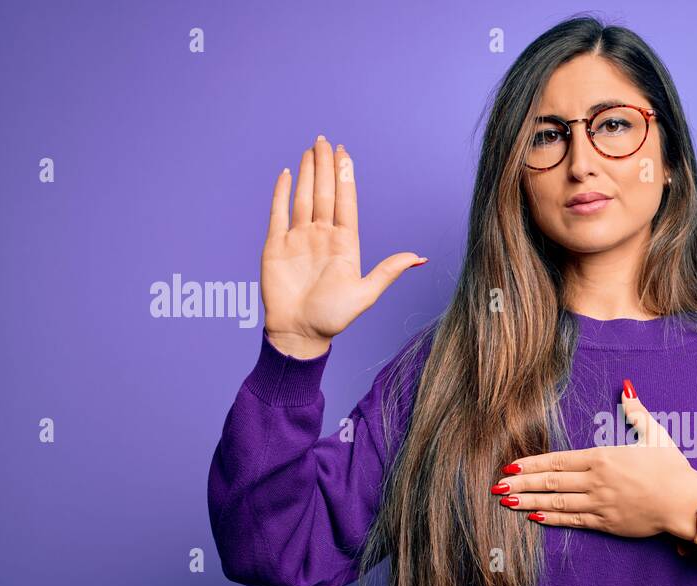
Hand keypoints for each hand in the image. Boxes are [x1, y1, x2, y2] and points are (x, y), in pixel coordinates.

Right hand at [260, 135, 427, 357]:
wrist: (300, 334)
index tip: (346, 154)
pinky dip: (280, 193)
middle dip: (325, 166)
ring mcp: (298, 239)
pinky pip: (278, 213)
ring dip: (306, 173)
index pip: (346, 202)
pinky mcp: (275, 246)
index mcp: (345, 244)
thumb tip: (420, 258)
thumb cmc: (333, 319)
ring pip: (303, 197)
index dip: (345, 177)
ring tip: (310, 149)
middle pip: (324, 193)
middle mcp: (322, 236)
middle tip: (326, 140)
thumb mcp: (366, 294)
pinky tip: (285, 174)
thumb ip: (388, 271)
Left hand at [492, 378, 696, 540]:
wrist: (684, 501)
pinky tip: (534, 516)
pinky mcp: (606, 523)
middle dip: (521, 483)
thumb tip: (626, 388)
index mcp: (603, 457)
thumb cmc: (671, 467)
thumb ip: (636, 412)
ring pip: (556, 502)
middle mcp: (595, 481)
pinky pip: (573, 520)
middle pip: (550, 482)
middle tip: (496, 486)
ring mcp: (599, 503)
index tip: (511, 465)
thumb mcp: (654, 433)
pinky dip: (552, 518)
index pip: (558, 461)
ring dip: (529, 501)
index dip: (532, 464)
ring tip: (507, 501)